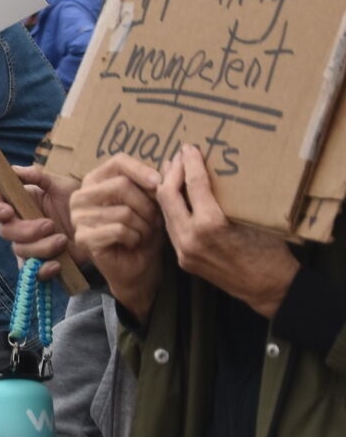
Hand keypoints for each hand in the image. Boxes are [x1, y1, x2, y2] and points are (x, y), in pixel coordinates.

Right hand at [0, 165, 84, 279]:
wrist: (102, 226)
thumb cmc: (79, 202)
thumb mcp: (62, 185)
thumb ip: (38, 176)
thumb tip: (14, 170)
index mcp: (20, 202)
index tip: (8, 213)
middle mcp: (20, 224)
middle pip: (5, 231)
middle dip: (26, 230)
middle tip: (50, 225)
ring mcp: (30, 245)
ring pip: (20, 251)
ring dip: (41, 247)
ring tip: (63, 240)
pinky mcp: (41, 263)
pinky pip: (31, 273)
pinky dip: (42, 270)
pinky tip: (57, 264)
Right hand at [72, 155, 167, 319]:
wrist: (138, 267)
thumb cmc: (145, 232)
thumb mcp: (152, 204)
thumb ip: (157, 184)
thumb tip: (174, 161)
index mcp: (95, 181)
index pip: (117, 162)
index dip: (141, 169)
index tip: (160, 182)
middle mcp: (81, 196)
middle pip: (120, 185)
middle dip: (147, 205)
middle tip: (155, 220)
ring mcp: (78, 217)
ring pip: (123, 211)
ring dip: (144, 225)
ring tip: (145, 233)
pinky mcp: (83, 237)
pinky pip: (119, 230)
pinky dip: (135, 238)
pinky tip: (134, 243)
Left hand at [159, 144, 300, 318]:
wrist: (269, 288)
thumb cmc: (270, 252)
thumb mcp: (253, 219)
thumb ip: (229, 198)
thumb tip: (216, 171)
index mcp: (210, 226)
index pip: (193, 185)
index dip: (191, 162)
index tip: (189, 148)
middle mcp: (190, 239)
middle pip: (167, 196)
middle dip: (171, 173)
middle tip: (178, 157)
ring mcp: (183, 251)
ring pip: (166, 212)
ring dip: (168, 190)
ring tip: (174, 172)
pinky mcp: (183, 260)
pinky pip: (172, 227)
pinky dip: (173, 209)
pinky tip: (178, 199)